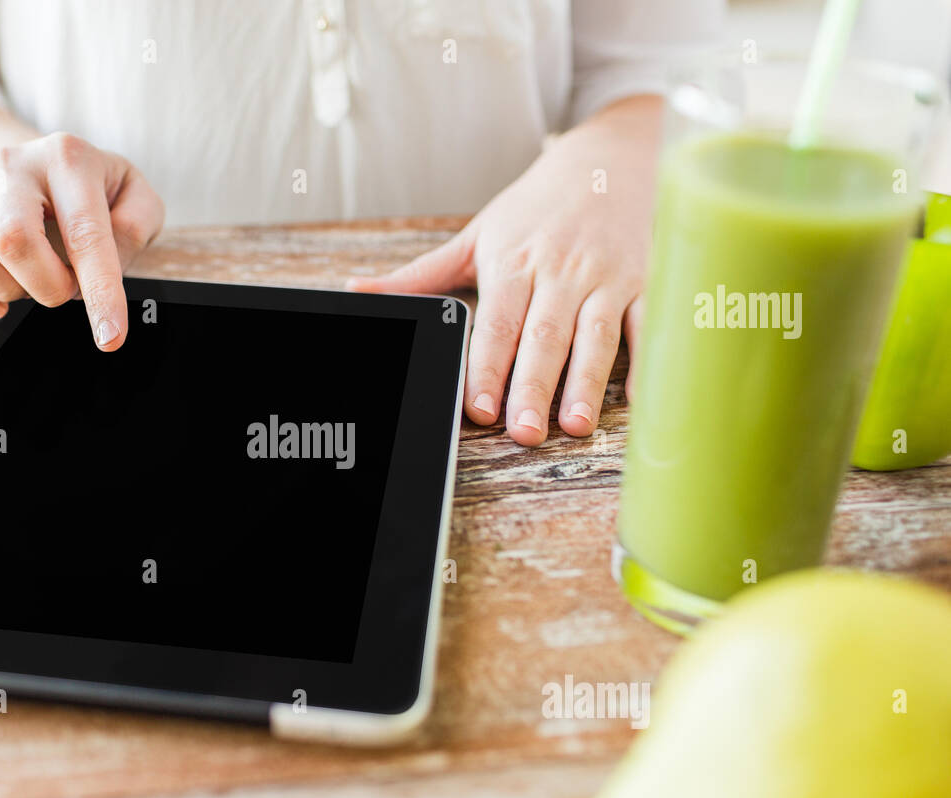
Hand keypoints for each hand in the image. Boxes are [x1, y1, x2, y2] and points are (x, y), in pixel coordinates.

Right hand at [0, 132, 164, 349]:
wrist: (48, 165)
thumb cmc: (99, 190)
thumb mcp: (137, 197)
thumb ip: (135, 226)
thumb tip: (107, 266)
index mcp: (68, 159)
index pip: (84, 233)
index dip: (99, 291)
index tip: (110, 337)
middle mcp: (14, 166)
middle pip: (12, 238)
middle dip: (47, 285)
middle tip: (68, 288)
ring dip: (6, 287)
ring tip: (34, 284)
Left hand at [348, 96, 660, 444]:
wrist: (613, 155)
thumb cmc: (538, 205)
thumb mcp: (477, 235)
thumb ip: (422, 275)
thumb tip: (358, 292)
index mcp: (515, 262)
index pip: (498, 324)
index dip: (488, 367)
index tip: (479, 408)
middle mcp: (562, 270)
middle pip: (545, 338)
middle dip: (533, 388)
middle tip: (523, 433)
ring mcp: (609, 276)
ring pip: (596, 336)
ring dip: (586, 383)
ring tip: (574, 426)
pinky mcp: (649, 279)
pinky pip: (649, 323)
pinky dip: (647, 360)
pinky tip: (636, 400)